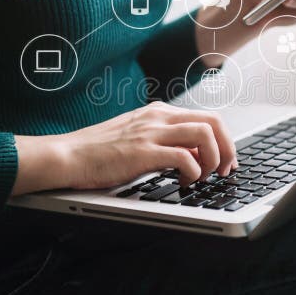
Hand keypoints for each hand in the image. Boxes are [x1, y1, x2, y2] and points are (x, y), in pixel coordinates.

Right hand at [12, 102, 236, 195]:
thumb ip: (167, 142)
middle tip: (224, 170)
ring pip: (204, 134)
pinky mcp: (142, 152)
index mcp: (159, 112)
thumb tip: (196, 156)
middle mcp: (159, 117)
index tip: (226, 161)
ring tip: (204, 176)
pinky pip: (184, 157)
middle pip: (213, 121)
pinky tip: (186, 182)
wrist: (68, 155)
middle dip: (227, 147)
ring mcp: (151, 132)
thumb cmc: (99, 151)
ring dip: (213, 159)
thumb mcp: (138, 137)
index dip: (224, 140)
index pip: (207, 116)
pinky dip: (193, 171)